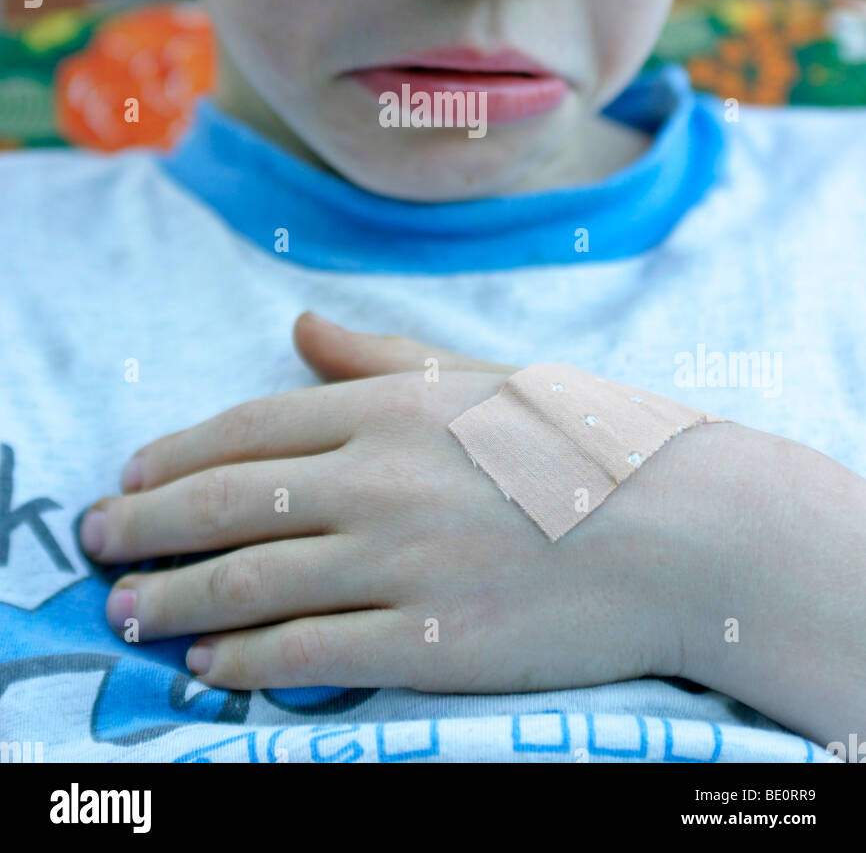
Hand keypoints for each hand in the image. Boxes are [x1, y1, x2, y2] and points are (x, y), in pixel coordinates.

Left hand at [78, 314, 733, 693]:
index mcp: (394, 406)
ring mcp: (403, 564)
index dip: (174, 456)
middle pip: (228, 504)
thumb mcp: (484, 378)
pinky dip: (243, 659)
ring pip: (250, 584)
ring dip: (172, 600)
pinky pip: (309, 653)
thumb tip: (300, 327)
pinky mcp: (430, 643)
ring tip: (126, 610)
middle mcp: (383, 479)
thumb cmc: (587, 441)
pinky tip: (207, 664)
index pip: (249, 428)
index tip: (129, 475)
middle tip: (96, 543)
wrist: (686, 532)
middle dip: (144, 526)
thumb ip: (382, 358)